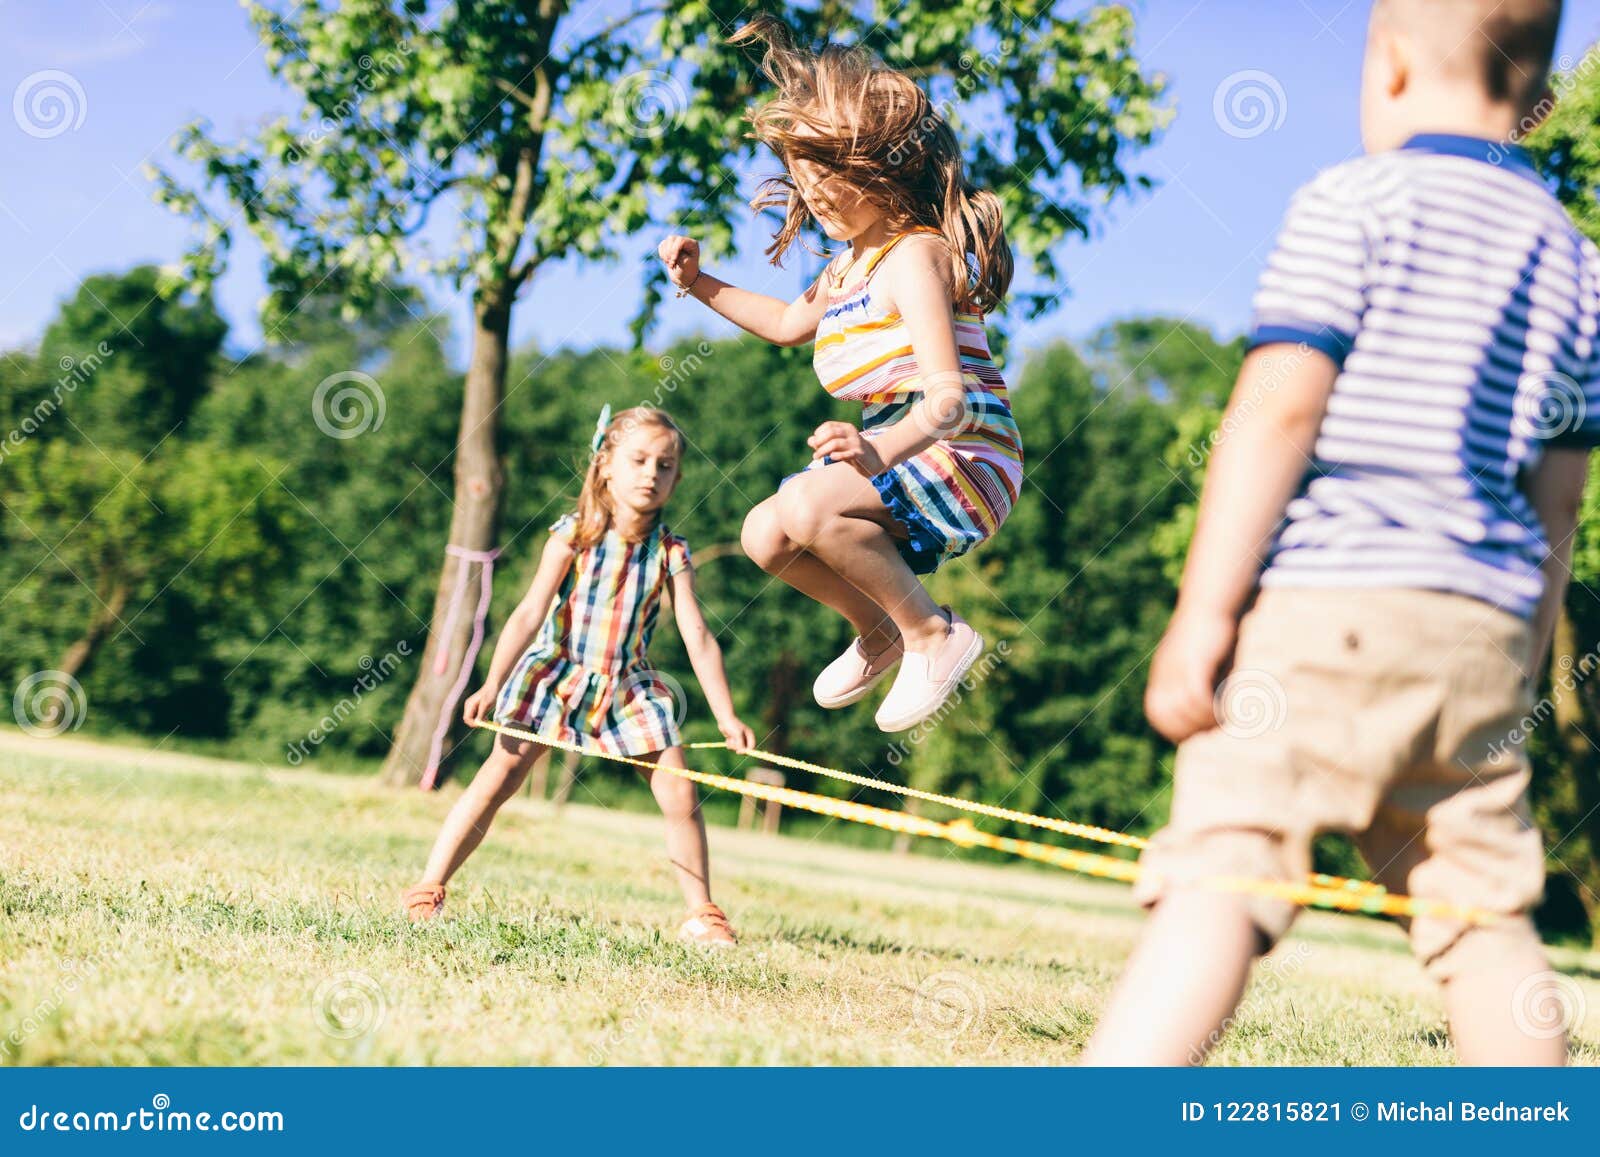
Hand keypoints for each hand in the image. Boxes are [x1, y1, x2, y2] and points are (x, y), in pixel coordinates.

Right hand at [462, 684, 498, 727]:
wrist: (493, 686)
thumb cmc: (490, 694)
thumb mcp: (485, 705)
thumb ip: (481, 714)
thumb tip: (477, 723)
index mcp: (469, 705)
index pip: (467, 718)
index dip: (473, 723)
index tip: (481, 725)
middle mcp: (469, 706)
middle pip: (468, 719)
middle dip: (476, 723)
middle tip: (484, 723)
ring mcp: (472, 706)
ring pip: (472, 718)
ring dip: (478, 721)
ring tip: (486, 719)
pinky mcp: (476, 707)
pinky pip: (476, 715)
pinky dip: (480, 718)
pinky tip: (486, 716)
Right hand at [657, 234, 700, 290]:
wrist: (684, 278)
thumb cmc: (687, 271)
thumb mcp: (686, 264)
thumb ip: (679, 255)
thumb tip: (671, 249)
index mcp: (692, 244)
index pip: (680, 240)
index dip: (674, 250)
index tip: (673, 261)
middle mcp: (685, 241)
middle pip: (671, 238)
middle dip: (669, 252)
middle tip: (671, 264)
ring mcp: (676, 243)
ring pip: (666, 242)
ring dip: (665, 254)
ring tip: (670, 264)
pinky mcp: (669, 246)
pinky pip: (661, 246)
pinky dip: (662, 254)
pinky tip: (667, 261)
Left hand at [717, 715, 755, 752]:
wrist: (724, 719)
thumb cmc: (733, 725)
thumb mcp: (737, 735)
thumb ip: (740, 744)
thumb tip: (742, 752)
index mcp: (750, 735)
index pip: (752, 747)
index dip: (746, 751)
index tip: (739, 752)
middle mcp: (746, 738)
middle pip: (744, 749)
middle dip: (737, 748)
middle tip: (733, 743)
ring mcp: (740, 739)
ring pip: (737, 749)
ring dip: (732, 745)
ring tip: (730, 738)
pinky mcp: (734, 740)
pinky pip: (732, 747)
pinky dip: (729, 744)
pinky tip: (727, 739)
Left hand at [808, 421, 885, 477]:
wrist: (875, 460)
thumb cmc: (853, 451)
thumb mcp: (838, 445)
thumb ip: (824, 442)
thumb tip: (810, 440)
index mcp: (846, 427)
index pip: (829, 426)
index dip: (819, 434)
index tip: (815, 443)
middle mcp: (851, 433)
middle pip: (831, 433)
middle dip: (819, 442)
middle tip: (815, 453)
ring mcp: (855, 443)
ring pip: (836, 443)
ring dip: (823, 450)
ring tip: (816, 457)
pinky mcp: (859, 455)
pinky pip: (847, 454)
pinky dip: (838, 455)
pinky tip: (831, 457)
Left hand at [1144, 609, 1238, 743]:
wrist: (1208, 603)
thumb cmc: (1209, 638)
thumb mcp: (1199, 666)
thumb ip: (1198, 688)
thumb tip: (1208, 716)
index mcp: (1160, 677)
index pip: (1157, 715)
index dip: (1176, 730)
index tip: (1199, 733)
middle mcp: (1164, 675)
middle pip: (1166, 717)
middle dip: (1190, 730)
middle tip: (1213, 727)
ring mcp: (1176, 668)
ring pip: (1183, 709)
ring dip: (1204, 721)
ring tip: (1222, 720)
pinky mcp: (1193, 661)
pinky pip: (1196, 696)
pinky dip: (1210, 709)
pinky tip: (1224, 711)